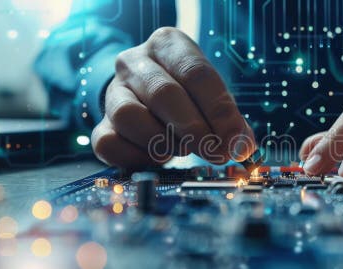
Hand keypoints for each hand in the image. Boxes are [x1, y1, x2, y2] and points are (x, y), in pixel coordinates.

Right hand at [92, 27, 255, 167]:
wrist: (145, 96)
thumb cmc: (187, 95)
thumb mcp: (211, 95)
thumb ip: (228, 119)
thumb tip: (242, 147)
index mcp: (167, 45)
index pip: (196, 73)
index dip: (220, 111)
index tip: (237, 142)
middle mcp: (134, 62)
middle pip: (164, 93)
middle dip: (195, 129)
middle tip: (217, 153)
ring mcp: (113, 92)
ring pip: (130, 116)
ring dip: (163, 141)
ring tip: (183, 150)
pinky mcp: (100, 125)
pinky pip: (110, 144)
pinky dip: (137, 158)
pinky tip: (158, 159)